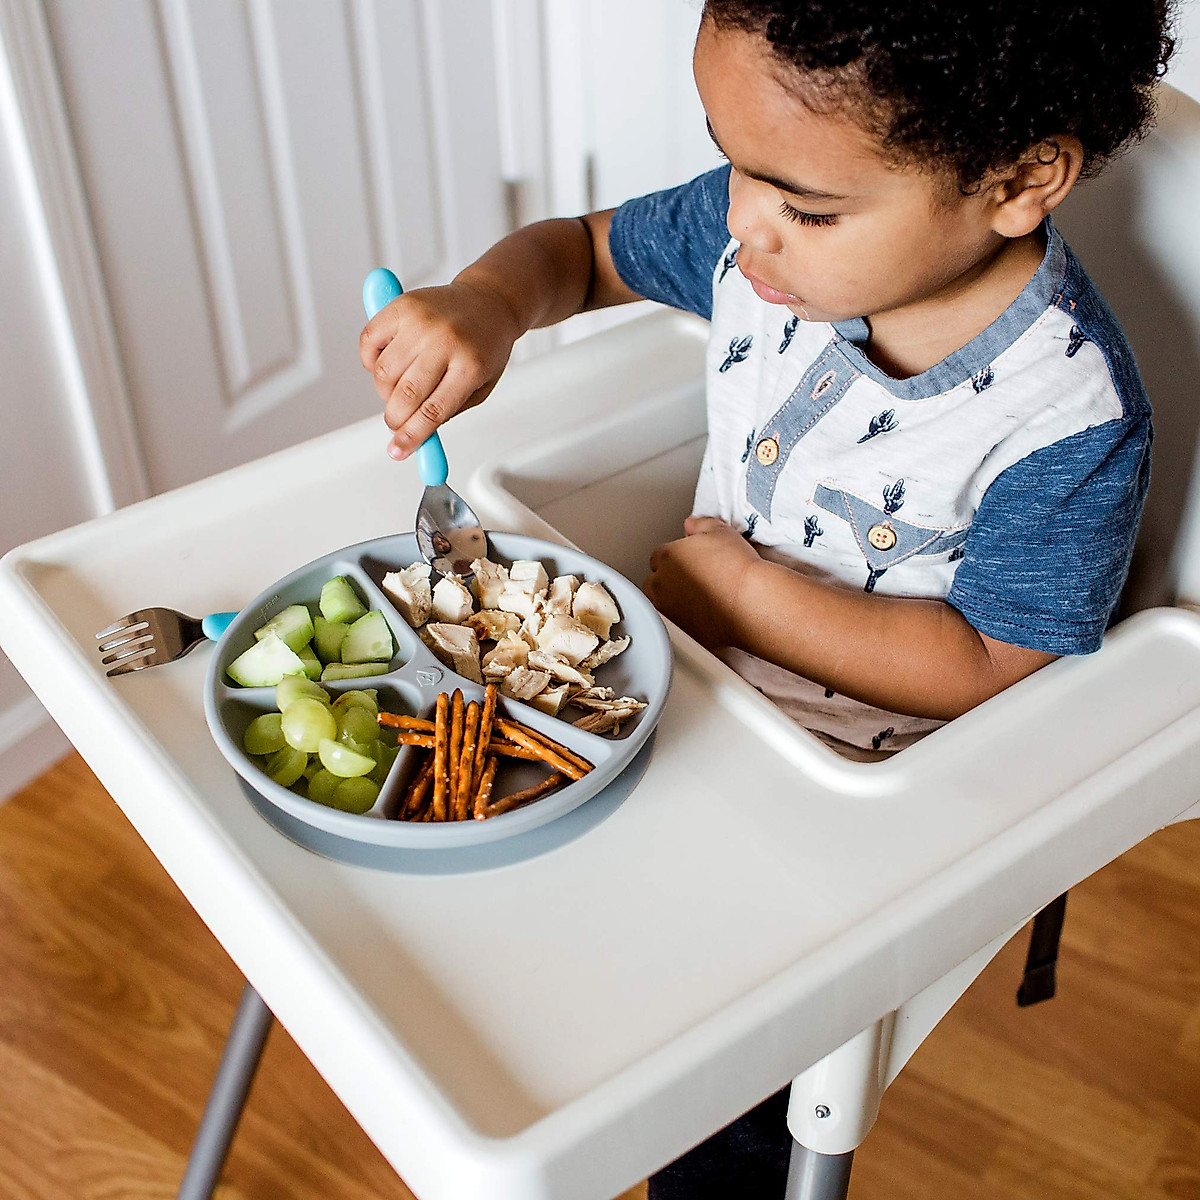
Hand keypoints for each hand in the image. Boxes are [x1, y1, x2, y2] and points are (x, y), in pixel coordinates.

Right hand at [359, 276, 522, 459]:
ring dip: (385, 391)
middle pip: (405, 395)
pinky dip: (370, 361)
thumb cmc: (485, 346)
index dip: (412, 436)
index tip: (398, 451)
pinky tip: (389, 363)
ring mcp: (421, 321)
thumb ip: (449, 411)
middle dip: (395, 419)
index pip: (433, 411)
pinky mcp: (402, 306)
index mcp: (471, 365)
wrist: (490, 300)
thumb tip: (412, 435)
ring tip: (400, 388)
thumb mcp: (481, 385)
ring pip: (383, 372)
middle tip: (396, 423)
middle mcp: (444, 341)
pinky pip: (369, 342)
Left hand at [643, 516, 759, 648]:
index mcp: (667, 556)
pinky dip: (686, 620)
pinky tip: (703, 616)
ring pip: (662, 604)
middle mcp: (661, 583)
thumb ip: (700, 524)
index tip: (690, 562)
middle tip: (694, 581)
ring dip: (674, 601)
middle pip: (655, 581)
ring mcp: (668, 609)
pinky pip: (677, 624)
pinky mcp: (679, 631)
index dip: (677, 558)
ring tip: (699, 599)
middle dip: (669, 580)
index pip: (659, 556)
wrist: (750, 601)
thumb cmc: (738, 568)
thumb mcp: (721, 531)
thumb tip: (692, 524)